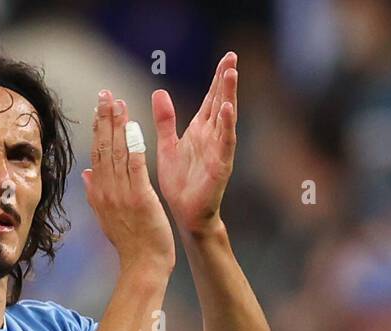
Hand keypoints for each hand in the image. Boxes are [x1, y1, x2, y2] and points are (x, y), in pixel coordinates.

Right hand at [82, 90, 174, 273]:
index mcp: (99, 194)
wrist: (142, 266)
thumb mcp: (106, 218)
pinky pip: (135, 166)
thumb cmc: (130, 244)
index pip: (96, 155)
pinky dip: (133, 145)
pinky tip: (134, 126)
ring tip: (117, 102)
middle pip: (103, 148)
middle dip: (104, 119)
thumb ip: (95, 194)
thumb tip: (85, 174)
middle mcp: (107, 191)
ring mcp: (123, 194)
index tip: (97, 108)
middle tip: (105, 95)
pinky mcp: (140, 197)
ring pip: (117, 152)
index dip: (97, 129)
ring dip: (117, 125)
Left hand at [152, 51, 238, 235]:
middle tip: (232, 56)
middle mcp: (212, 136)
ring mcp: (218, 150)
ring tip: (231, 73)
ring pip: (225, 117)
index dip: (217, 78)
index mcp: (200, 130)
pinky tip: (227, 109)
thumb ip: (165, 120)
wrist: (186, 214)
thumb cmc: (180, 183)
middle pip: (220, 102)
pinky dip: (227, 125)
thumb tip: (159, 91)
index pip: (211, 98)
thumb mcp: (167, 146)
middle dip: (226, 79)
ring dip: (229, 95)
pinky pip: (225, 142)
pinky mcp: (221, 165)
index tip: (226, 56)